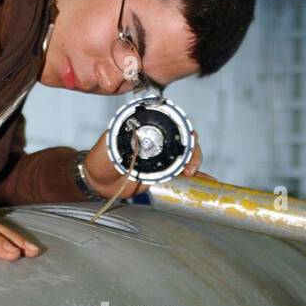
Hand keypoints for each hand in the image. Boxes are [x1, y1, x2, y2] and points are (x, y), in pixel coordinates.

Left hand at [83, 129, 203, 198]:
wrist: (98, 182)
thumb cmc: (100, 159)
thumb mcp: (108, 144)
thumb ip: (121, 138)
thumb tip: (138, 138)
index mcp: (146, 127)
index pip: (171, 123)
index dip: (183, 129)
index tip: (188, 139)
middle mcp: (157, 140)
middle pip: (184, 140)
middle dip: (192, 151)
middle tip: (188, 167)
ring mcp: (162, 157)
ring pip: (186, 156)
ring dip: (194, 162)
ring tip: (192, 173)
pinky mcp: (163, 173)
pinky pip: (182, 173)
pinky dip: (196, 177)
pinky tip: (207, 181)